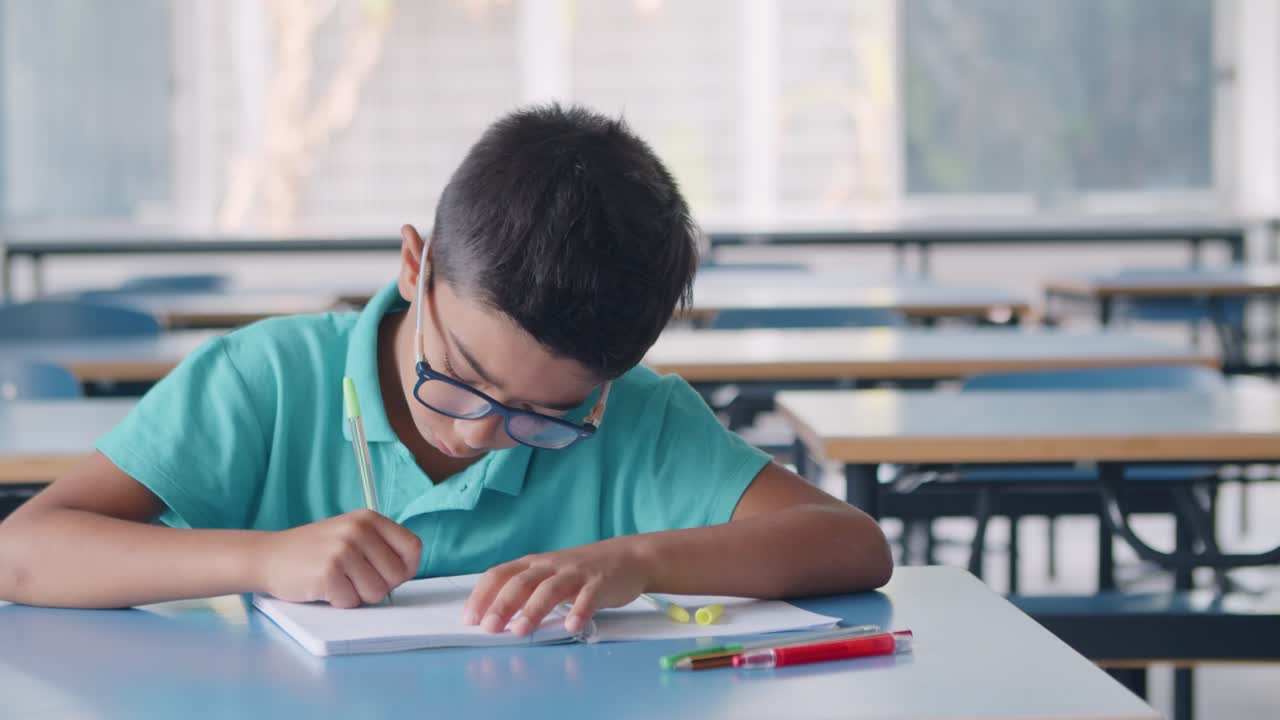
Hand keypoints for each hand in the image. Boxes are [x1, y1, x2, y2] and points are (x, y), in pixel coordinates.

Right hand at [252, 509, 421, 607]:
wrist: (268, 555)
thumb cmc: (316, 551)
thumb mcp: (351, 534)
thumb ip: (379, 547)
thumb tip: (408, 571)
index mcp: (369, 519)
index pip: (413, 548)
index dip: (406, 569)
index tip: (389, 575)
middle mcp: (358, 530)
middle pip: (396, 575)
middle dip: (379, 586)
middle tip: (353, 579)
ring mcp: (342, 551)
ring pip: (376, 593)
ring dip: (358, 595)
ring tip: (338, 581)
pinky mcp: (327, 573)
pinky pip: (351, 602)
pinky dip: (339, 602)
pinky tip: (323, 587)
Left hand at [463, 536, 652, 636]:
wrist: (628, 557)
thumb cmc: (580, 572)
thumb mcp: (548, 575)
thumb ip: (525, 592)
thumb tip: (493, 618)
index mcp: (533, 564)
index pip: (500, 574)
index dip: (482, 595)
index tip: (470, 618)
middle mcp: (550, 565)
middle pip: (521, 582)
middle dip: (502, 605)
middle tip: (489, 628)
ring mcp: (576, 573)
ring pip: (550, 588)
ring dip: (534, 609)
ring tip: (521, 631)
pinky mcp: (600, 582)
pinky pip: (588, 596)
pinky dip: (579, 611)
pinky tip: (572, 627)